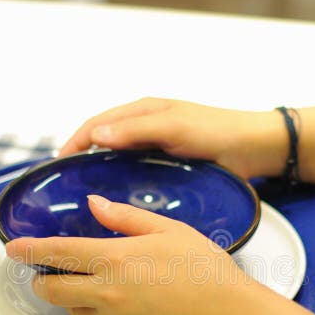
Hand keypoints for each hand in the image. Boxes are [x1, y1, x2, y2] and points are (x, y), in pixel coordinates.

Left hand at [5, 194, 258, 314]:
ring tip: (101, 289)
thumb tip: (95, 205)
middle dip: (43, 281)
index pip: (58, 252)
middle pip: (53, 290)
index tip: (12, 249)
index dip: (30, 250)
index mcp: (114, 259)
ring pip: (76, 313)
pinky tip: (130, 310)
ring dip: (76, 300)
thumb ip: (126, 218)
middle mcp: (106, 293)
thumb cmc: (204, 268)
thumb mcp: (169, 230)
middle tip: (49, 275)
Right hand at [59, 98, 287, 179]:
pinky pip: (137, 175)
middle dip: (83, 159)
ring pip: (119, 161)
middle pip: (104, 143)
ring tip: (87, 198)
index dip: (75, 141)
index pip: (98, 124)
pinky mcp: (168, 168)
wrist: (254, 149)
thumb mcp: (174, 126)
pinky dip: (122, 185)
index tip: (59, 164)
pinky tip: (118, 202)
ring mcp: (156, 149)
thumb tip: (97, 136)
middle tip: (67, 186)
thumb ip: (136, 129)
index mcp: (143, 112)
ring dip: (102, 174)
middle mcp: (146, 129)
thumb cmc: (217, 131)